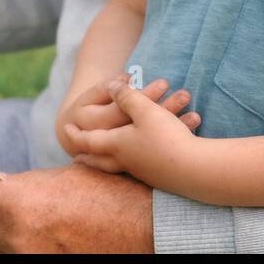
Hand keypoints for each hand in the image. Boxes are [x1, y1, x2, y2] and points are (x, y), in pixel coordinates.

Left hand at [0, 162, 154, 252]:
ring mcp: (28, 259)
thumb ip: (26, 183)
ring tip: (25, 223)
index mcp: (19, 200)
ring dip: (4, 236)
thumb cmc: (109, 194)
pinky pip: (17, 261)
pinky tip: (37, 239)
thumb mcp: (63, 176)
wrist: (146, 228)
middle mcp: (17, 235)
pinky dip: (21, 251)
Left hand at [63, 78, 203, 187]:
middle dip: (87, 157)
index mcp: (117, 145)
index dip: (76, 135)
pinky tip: (134, 163)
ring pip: (117, 167)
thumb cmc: (167, 138)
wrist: (196, 171)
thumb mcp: (145, 110)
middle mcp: (126, 161)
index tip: (67, 131)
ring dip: (105, 163)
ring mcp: (142, 171)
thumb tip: (113, 87)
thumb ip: (127, 97)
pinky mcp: (159, 177)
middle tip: (76, 156)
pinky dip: (128, 165)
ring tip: (101, 160)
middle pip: (99, 161)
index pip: (89, 141)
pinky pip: (137, 170)